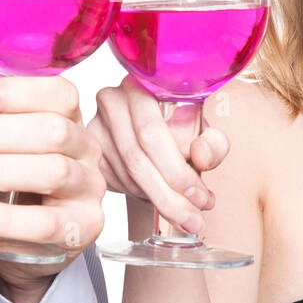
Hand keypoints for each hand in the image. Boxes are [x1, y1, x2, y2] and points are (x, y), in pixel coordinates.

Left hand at [0, 63, 105, 302]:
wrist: (17, 242)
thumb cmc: (5, 185)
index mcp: (69, 120)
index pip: (63, 93)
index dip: (23, 91)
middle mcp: (87, 150)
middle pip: (55, 130)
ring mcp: (89, 190)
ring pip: (54, 171)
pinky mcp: (82, 229)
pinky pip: (46, 222)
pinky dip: (3, 219)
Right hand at [87, 75, 230, 234]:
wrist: (157, 130)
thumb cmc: (182, 127)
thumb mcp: (205, 132)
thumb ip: (213, 144)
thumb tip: (201, 157)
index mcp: (143, 83)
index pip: (152, 132)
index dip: (177, 171)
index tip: (201, 197)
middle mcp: (112, 99)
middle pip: (136, 158)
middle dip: (170, 196)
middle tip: (194, 219)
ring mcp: (95, 124)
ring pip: (126, 174)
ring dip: (159, 200)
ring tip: (186, 213)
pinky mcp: (89, 149)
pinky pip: (114, 180)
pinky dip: (141, 196)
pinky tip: (161, 198)